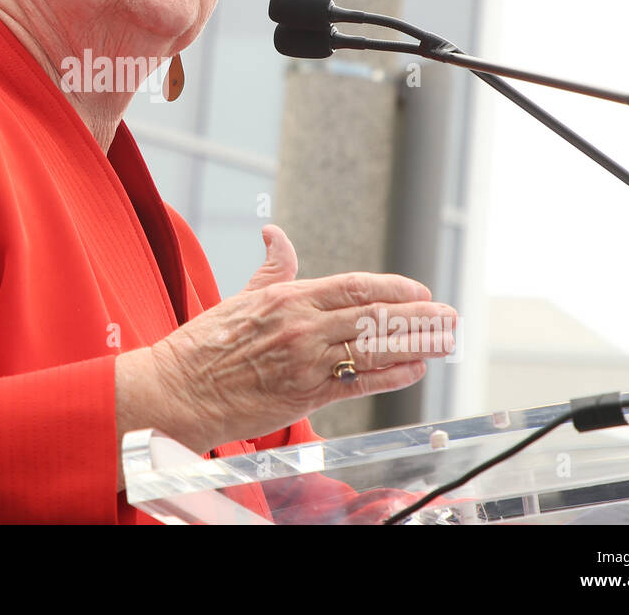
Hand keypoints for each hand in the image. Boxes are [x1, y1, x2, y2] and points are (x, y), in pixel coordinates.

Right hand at [148, 224, 456, 451]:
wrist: (179, 389)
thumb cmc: (205, 344)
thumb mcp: (241, 296)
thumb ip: (272, 268)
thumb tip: (276, 233)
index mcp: (287, 297)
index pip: (353, 286)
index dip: (393, 287)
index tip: (421, 290)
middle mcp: (301, 326)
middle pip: (374, 316)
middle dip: (418, 316)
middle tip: (450, 316)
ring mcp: (305, 361)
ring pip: (374, 348)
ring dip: (416, 344)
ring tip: (445, 341)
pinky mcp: (304, 395)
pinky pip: (359, 383)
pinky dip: (391, 376)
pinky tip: (414, 369)